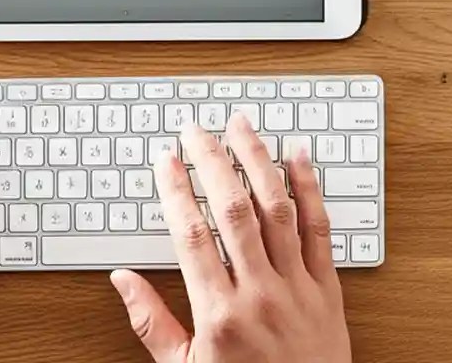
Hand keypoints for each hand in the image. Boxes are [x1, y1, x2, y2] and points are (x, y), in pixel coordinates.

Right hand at [110, 115, 350, 361]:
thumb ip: (152, 323)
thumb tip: (122, 281)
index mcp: (219, 314)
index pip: (191, 235)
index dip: (176, 191)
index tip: (166, 160)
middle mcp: (260, 294)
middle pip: (233, 210)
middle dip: (212, 162)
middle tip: (197, 130)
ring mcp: (298, 288)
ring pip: (277, 210)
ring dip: (258, 161)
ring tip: (242, 128)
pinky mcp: (329, 290)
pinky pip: (321, 230)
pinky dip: (311, 190)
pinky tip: (299, 157)